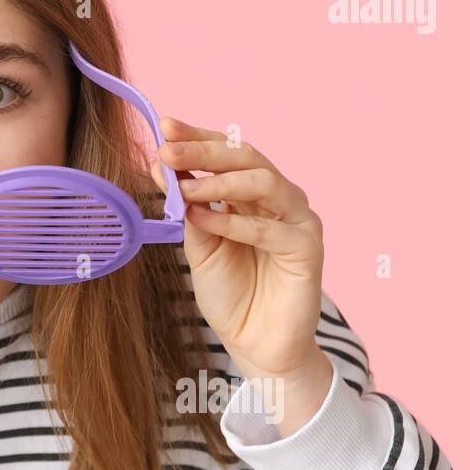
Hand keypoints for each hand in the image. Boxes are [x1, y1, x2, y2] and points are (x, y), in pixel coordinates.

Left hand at [150, 117, 331, 430]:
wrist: (254, 343)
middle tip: (168, 149)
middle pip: (246, 157)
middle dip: (203, 152)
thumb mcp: (198, 243)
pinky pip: (269, 228)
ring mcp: (297, 220)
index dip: (197, 137)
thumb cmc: (229, 292)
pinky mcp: (308, 248)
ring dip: (220, 182)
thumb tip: (161, 165)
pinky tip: (202, 221)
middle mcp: (278, 198)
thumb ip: (186, 206)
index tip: (164, 126)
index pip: (227, 152)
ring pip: (264, 183)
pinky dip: (232, 222)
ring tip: (185, 188)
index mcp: (251, 191)